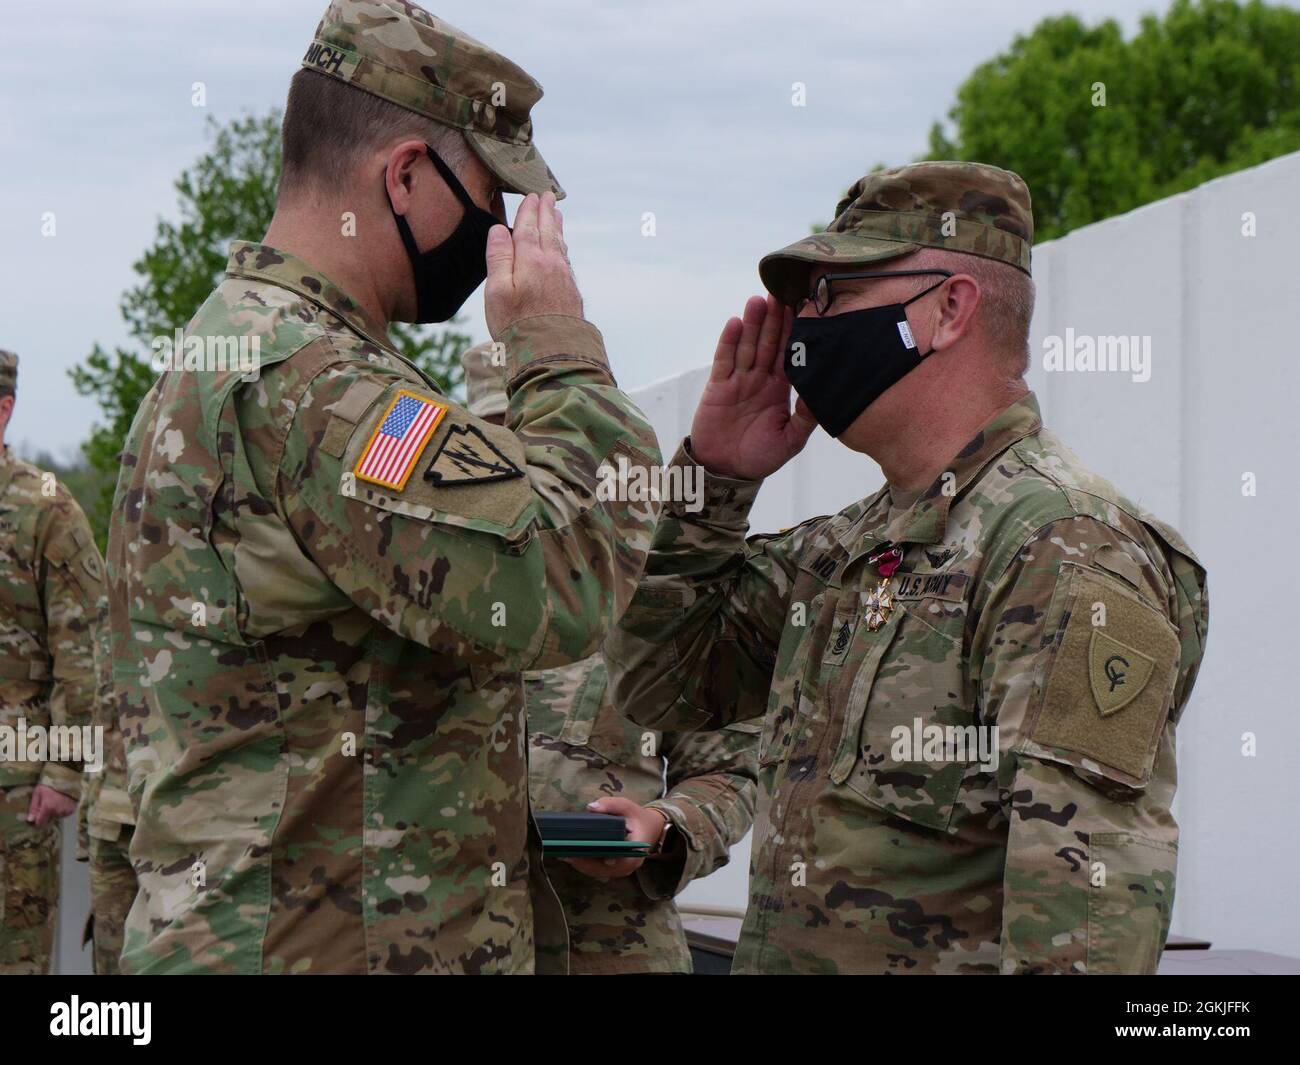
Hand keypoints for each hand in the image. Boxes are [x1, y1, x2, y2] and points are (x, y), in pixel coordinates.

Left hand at [27, 784, 76, 826]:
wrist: (67, 778)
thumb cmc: (50, 784)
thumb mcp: (37, 793)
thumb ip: (33, 807)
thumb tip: (30, 820)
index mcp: (48, 808)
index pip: (40, 823)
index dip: (37, 820)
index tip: (37, 815)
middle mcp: (57, 811)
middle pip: (48, 819)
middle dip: (46, 814)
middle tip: (47, 803)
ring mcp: (66, 811)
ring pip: (56, 816)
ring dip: (55, 811)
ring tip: (56, 800)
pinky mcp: (72, 809)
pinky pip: (64, 813)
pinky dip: (62, 809)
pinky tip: (62, 801)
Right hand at [484, 191, 583, 336]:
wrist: (552, 354)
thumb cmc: (517, 325)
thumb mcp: (497, 291)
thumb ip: (499, 258)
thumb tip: (499, 229)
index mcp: (530, 261)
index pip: (527, 229)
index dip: (528, 212)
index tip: (531, 197)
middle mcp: (551, 265)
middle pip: (548, 232)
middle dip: (546, 213)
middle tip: (547, 196)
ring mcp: (564, 279)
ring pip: (560, 245)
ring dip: (557, 227)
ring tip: (557, 214)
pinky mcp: (571, 294)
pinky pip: (565, 260)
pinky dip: (562, 247)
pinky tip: (562, 248)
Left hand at [562, 796, 667, 880]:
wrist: (650, 828)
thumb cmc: (637, 817)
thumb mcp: (627, 805)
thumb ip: (610, 805)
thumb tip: (590, 808)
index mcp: (634, 851)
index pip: (614, 861)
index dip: (596, 860)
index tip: (579, 854)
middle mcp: (628, 865)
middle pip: (602, 869)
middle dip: (582, 862)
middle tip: (563, 852)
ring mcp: (621, 870)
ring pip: (598, 872)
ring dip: (581, 864)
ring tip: (563, 853)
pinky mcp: (614, 870)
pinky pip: (598, 871)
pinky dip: (585, 864)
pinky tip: (572, 855)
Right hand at [690, 294, 816, 479]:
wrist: (726, 471)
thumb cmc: (760, 457)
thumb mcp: (791, 441)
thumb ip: (805, 417)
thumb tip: (821, 393)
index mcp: (780, 389)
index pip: (789, 354)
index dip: (795, 332)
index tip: (805, 309)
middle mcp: (761, 380)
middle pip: (768, 343)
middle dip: (775, 319)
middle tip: (782, 293)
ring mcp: (739, 380)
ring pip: (747, 346)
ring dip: (753, 323)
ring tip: (759, 300)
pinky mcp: (718, 386)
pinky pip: (724, 360)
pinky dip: (729, 342)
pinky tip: (734, 323)